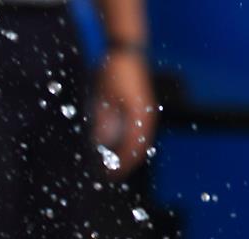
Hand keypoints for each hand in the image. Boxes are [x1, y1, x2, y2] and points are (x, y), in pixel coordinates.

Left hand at [94, 50, 156, 177]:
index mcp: (139, 115)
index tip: (108, 177)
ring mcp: (147, 111)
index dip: (121, 166)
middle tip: (109, 176)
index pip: (132, 149)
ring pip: (140, 142)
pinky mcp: (143, 107)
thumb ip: (103, 121)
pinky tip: (116, 147)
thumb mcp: (103, 96)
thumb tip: (102, 144)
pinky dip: (129, 143)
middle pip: (139, 149)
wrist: (127, 50)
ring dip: (127, 154)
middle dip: (124, 164)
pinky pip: (139, 132)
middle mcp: (147, 116)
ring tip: (112, 165)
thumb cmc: (113, 72)